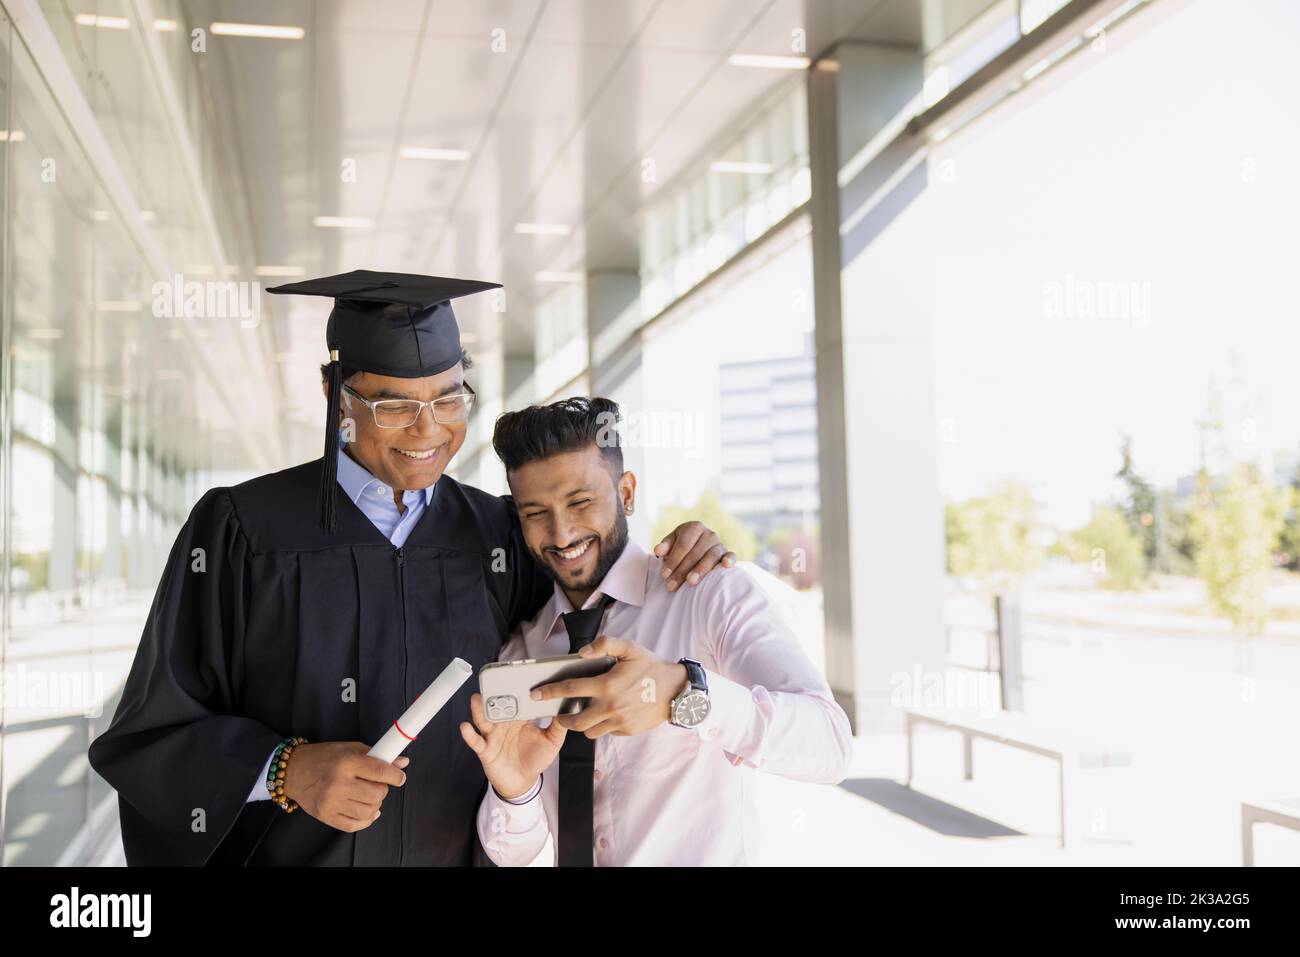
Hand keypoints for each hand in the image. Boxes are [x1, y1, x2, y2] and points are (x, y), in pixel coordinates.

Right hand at [282, 741, 408, 831]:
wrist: (292, 771)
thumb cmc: (323, 757)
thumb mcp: (349, 749)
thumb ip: (376, 755)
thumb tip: (402, 763)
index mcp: (346, 762)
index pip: (380, 771)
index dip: (396, 776)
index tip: (400, 777)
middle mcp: (338, 783)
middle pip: (377, 793)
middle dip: (383, 789)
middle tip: (377, 784)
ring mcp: (331, 802)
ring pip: (369, 811)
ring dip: (375, 804)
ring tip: (368, 795)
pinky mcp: (326, 816)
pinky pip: (354, 825)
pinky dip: (365, 819)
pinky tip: (365, 810)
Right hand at [459, 693, 566, 799]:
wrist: (524, 781)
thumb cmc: (536, 758)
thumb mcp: (552, 741)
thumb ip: (558, 725)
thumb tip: (567, 708)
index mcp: (519, 718)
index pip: (516, 700)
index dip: (516, 691)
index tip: (516, 678)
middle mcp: (504, 723)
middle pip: (496, 706)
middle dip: (495, 695)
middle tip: (494, 684)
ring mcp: (493, 735)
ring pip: (483, 719)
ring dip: (478, 709)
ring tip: (477, 699)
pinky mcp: (485, 750)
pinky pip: (475, 741)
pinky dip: (469, 734)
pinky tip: (466, 727)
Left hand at [535, 636, 687, 737]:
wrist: (676, 690)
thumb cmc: (650, 667)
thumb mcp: (630, 648)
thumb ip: (604, 645)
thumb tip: (582, 653)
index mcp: (607, 685)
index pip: (570, 689)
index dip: (550, 691)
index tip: (536, 694)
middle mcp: (611, 706)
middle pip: (575, 721)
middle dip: (563, 719)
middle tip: (561, 713)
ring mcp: (619, 722)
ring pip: (589, 731)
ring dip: (583, 724)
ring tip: (585, 714)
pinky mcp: (627, 731)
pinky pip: (606, 732)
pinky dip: (602, 726)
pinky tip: (607, 715)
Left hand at [655, 521, 735, 591]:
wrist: (698, 548)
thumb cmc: (681, 547)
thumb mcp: (672, 543)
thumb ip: (665, 546)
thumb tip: (658, 551)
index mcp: (694, 527)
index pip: (683, 545)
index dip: (673, 560)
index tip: (664, 575)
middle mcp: (709, 534)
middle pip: (695, 553)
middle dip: (682, 571)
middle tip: (671, 586)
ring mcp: (720, 544)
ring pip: (711, 557)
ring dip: (701, 570)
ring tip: (690, 582)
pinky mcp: (727, 553)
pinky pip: (731, 556)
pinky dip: (729, 560)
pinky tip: (725, 566)